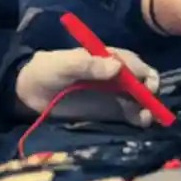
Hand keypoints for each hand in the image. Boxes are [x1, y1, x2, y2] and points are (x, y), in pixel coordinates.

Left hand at [14, 48, 160, 127]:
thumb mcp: (63, 64)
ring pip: (139, 98)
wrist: (31, 92)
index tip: (146, 87)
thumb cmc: (46, 71)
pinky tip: (140, 123)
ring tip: (143, 119)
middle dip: (149, 94)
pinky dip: (138, 117)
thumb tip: (117, 67)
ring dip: (147, 107)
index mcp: (107, 58)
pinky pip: (130, 112)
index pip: (133, 63)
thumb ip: (87, 65)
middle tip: (148, 108)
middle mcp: (115, 75)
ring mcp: (114, 93)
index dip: (144, 74)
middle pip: (141, 81)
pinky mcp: (110, 111)